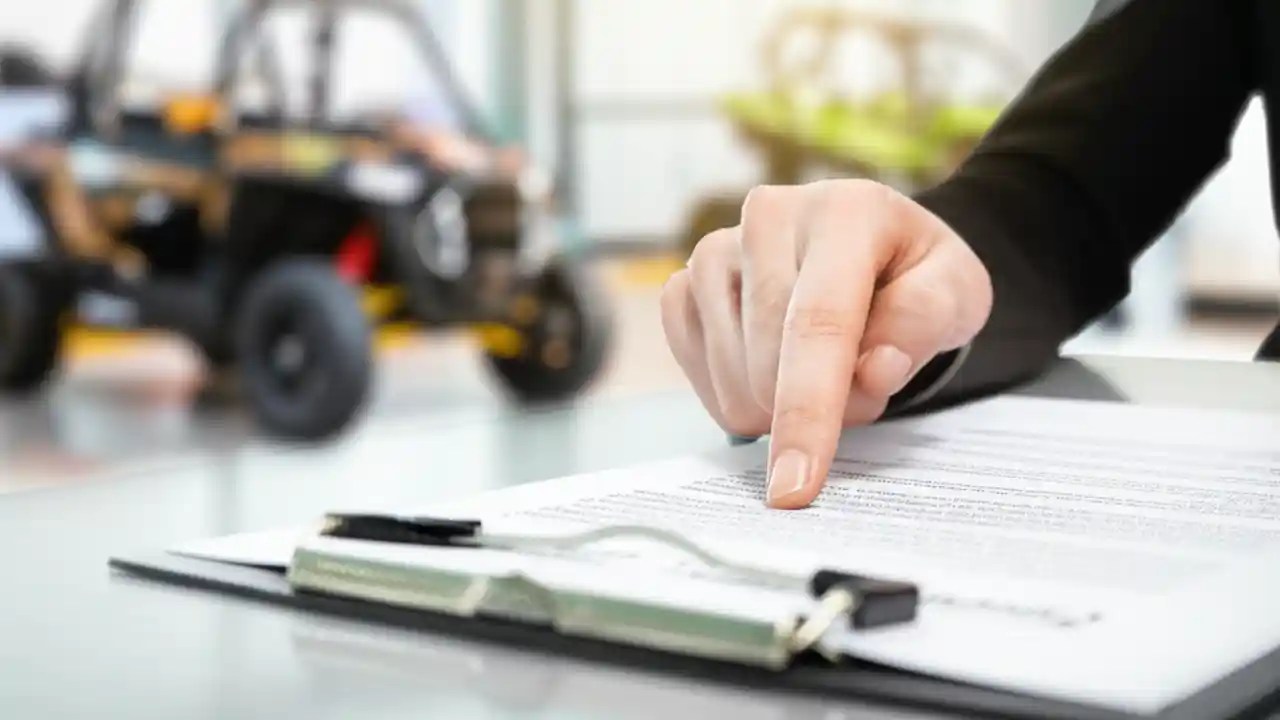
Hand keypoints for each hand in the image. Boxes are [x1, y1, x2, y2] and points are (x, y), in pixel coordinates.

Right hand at [661, 180, 992, 508]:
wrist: (870, 248)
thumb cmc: (913, 275)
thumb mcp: (957, 293)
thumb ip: (925, 322)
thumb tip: (874, 368)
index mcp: (844, 212)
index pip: (818, 325)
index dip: (808, 413)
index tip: (796, 487)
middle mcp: (767, 218)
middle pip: (767, 364)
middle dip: (815, 411)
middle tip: (861, 387)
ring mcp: (714, 251)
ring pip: (731, 383)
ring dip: (779, 406)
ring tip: (821, 367)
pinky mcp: (681, 286)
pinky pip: (700, 378)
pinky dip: (740, 397)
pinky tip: (772, 367)